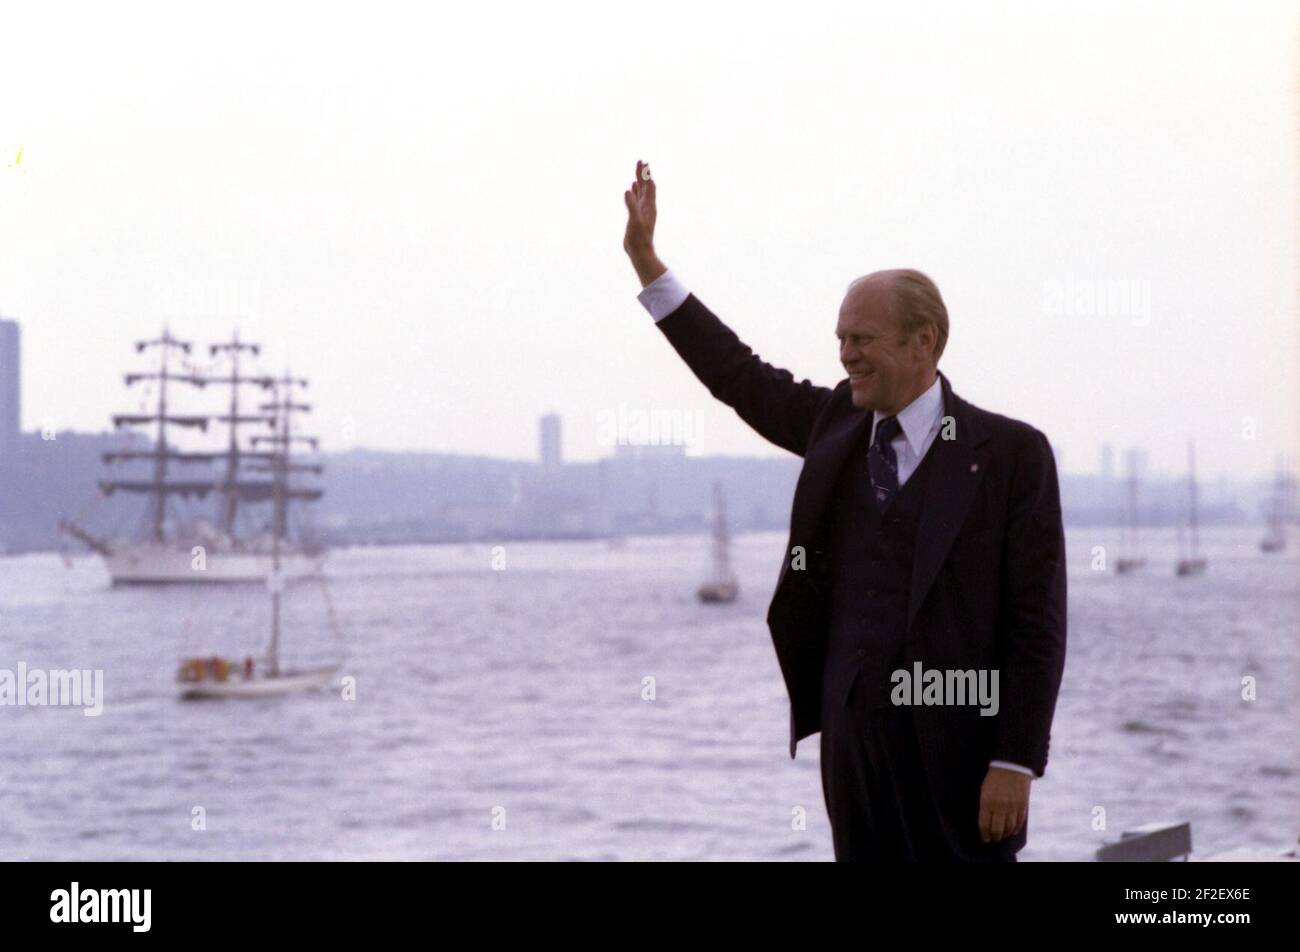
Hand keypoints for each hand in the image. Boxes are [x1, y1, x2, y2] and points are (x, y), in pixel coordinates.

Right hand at [623, 159, 665, 285]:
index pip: (649, 186)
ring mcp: (642, 211)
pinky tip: (632, 188)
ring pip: (642, 192)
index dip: (646, 175)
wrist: (640, 252)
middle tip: (640, 161)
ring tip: (638, 170)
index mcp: (649, 206)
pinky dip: (635, 192)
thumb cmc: (639, 238)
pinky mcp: (637, 215)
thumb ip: (631, 205)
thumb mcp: (634, 220)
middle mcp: (647, 207)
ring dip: (640, 181)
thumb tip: (628, 190)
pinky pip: (636, 200)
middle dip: (643, 174)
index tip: (643, 163)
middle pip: (646, 186)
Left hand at [978, 766, 1030, 843]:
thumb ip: (985, 805)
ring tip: (1002, 836)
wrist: (1012, 766)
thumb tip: (986, 820)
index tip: (985, 839)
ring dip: (1005, 834)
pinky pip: (1019, 822)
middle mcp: (1000, 806)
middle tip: (993, 839)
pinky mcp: (1022, 806)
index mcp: (987, 802)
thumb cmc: (994, 778)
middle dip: (994, 837)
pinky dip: (1015, 829)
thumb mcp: (985, 790)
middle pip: (997, 830)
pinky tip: (1012, 831)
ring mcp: (1012, 807)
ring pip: (1009, 828)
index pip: (984, 824)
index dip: (984, 834)